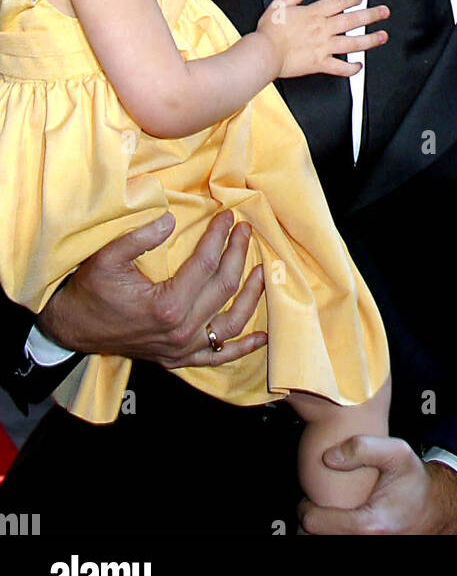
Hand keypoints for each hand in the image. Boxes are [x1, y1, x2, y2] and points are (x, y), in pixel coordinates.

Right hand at [37, 211, 266, 367]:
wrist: (74, 328)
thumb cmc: (91, 291)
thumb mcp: (108, 257)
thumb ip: (140, 237)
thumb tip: (170, 219)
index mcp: (166, 306)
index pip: (205, 264)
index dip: (219, 237)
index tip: (228, 217)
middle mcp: (180, 331)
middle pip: (224, 287)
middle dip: (238, 254)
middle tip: (245, 230)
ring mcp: (182, 349)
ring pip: (231, 323)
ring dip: (252, 297)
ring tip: (263, 271)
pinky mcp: (180, 358)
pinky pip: (219, 357)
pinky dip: (243, 348)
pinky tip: (262, 337)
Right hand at [256, 0, 388, 78]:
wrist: (264, 54)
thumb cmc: (269, 31)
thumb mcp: (280, 3)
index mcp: (314, 13)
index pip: (339, 2)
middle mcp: (323, 29)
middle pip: (353, 20)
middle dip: (372, 15)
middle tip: (384, 12)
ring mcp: (323, 47)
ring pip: (353, 42)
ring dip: (370, 39)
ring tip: (383, 36)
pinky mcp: (320, 64)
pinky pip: (340, 67)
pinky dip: (351, 68)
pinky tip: (359, 66)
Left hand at [298, 437, 456, 534]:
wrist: (437, 508)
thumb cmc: (415, 482)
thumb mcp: (398, 452)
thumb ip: (362, 447)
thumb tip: (328, 458)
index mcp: (369, 525)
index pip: (313, 523)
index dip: (305, 506)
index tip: (308, 495)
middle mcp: (367, 543)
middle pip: (314, 538)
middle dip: (311, 519)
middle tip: (317, 502)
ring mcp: (368, 548)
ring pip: (325, 542)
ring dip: (322, 528)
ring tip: (328, 511)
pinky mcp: (368, 548)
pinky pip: (338, 540)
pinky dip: (333, 531)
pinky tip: (338, 520)